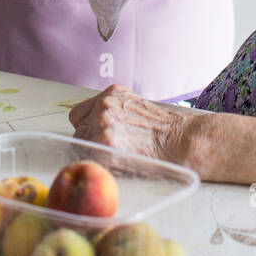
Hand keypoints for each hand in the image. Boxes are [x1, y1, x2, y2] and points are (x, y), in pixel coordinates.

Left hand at [68, 85, 191, 163]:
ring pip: (83, 144)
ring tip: (117, 154)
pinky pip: (91, 156)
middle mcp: (104, 105)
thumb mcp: (133, 104)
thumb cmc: (158, 127)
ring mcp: (103, 123)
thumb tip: (92, 121)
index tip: (94, 134)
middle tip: (111, 149)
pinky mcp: (106, 143)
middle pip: (79, 130)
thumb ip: (111, 109)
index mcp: (111, 94)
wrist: (176, 139)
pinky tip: (117, 159)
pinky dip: (101, 161)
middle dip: (90, 141)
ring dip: (95, 152)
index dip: (86, 126)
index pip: (79, 113)